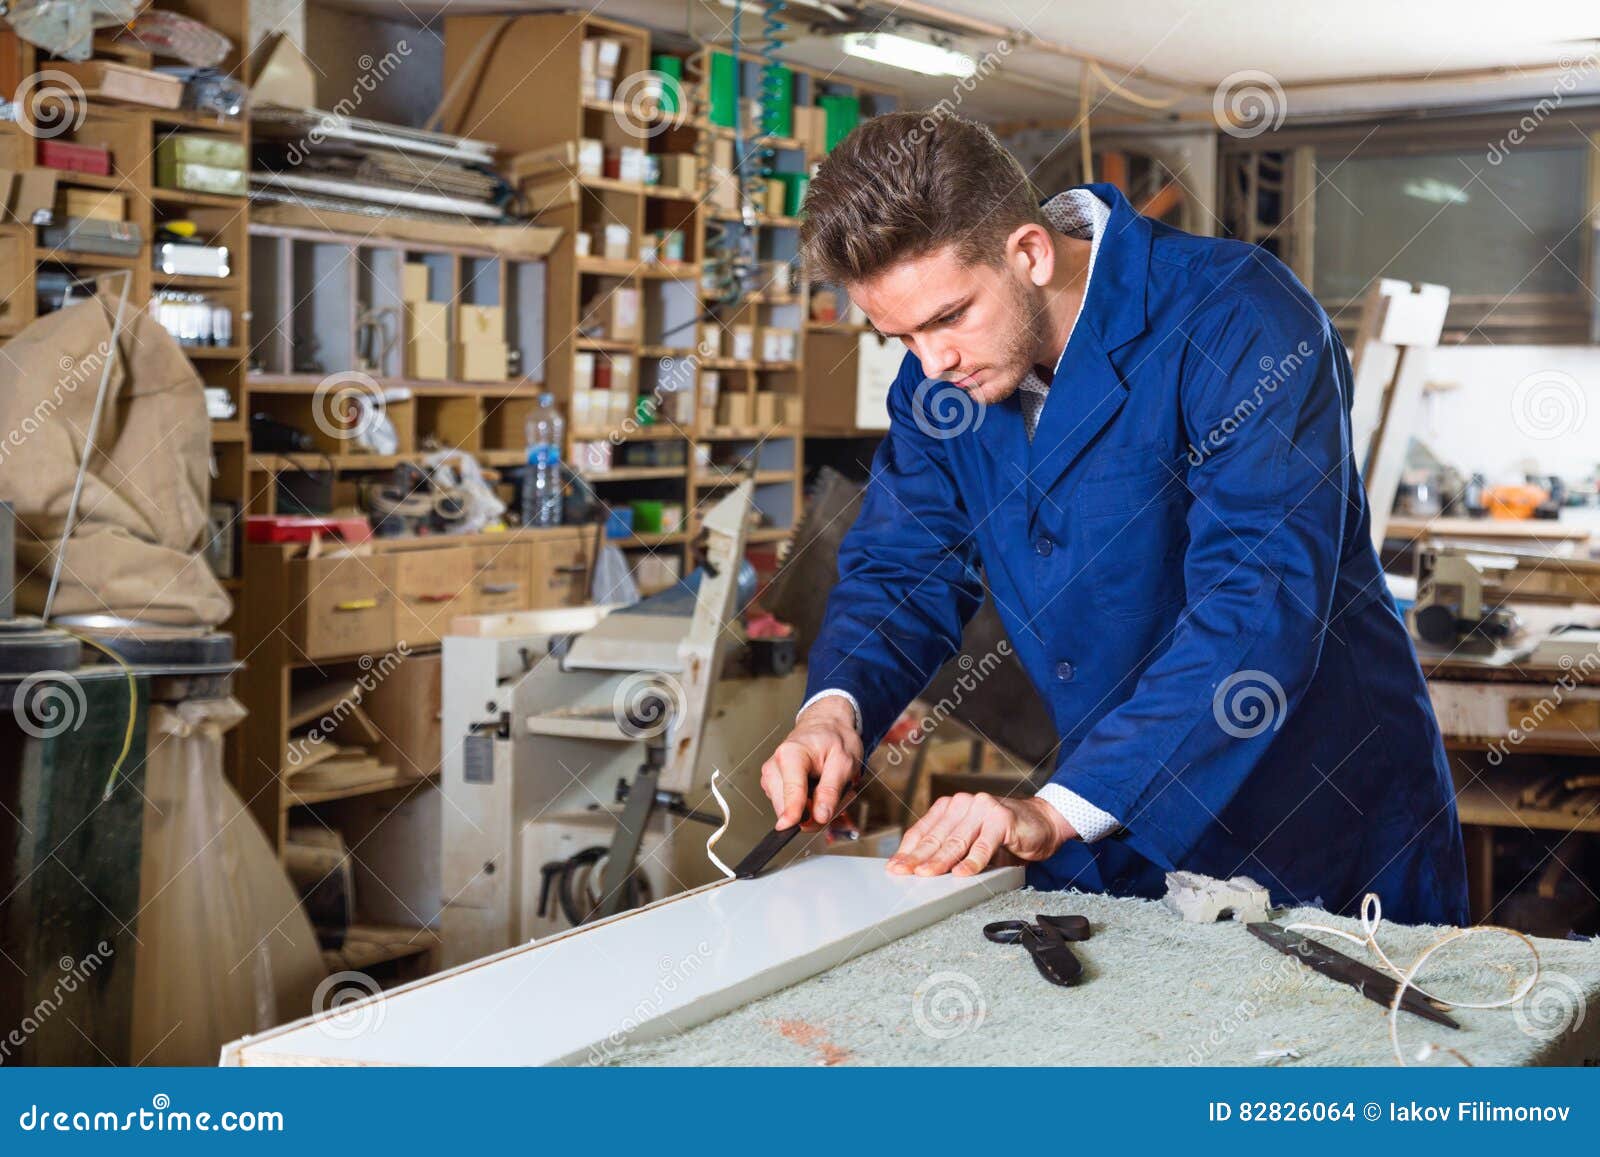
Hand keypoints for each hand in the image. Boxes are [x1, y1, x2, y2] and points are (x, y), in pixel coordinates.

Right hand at [760, 697, 862, 830]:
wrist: (825, 725)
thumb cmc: (834, 739)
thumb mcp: (844, 762)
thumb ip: (831, 790)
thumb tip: (819, 816)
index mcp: (790, 755)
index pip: (790, 791)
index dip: (794, 814)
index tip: (792, 827)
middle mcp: (774, 766)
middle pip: (787, 807)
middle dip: (813, 812)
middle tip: (837, 797)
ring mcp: (771, 777)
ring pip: (788, 811)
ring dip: (812, 810)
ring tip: (828, 789)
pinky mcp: (773, 786)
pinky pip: (789, 808)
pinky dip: (806, 806)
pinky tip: (817, 791)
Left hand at [887, 793, 1075, 877]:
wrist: (1043, 823)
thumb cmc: (1004, 833)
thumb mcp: (971, 840)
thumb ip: (950, 849)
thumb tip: (921, 870)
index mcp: (951, 806)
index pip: (923, 830)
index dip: (908, 850)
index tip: (895, 867)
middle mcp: (964, 803)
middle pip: (936, 836)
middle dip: (918, 858)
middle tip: (904, 874)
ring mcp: (982, 808)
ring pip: (957, 841)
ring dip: (940, 861)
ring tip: (926, 875)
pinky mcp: (1002, 818)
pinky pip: (984, 845)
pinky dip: (972, 861)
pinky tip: (962, 873)